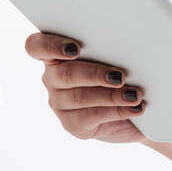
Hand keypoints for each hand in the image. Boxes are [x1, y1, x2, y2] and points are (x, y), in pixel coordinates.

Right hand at [24, 32, 149, 144]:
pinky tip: (135, 108)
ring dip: (110, 95)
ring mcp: (59, 103)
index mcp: (56, 54)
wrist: (132, 107)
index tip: (75, 48)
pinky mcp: (72, 124)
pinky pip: (92, 116)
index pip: (36, 46)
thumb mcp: (115, 57)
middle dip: (94, 74)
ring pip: (80, 97)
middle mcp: (52, 78)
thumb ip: (110, 48)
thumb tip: (127, 47)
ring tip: (134, 95)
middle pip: (64, 74)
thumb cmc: (122, 73)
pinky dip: (117, 111)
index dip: (51, 45)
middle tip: (120, 76)